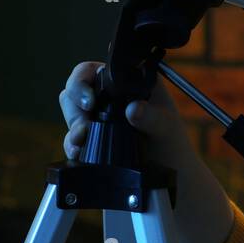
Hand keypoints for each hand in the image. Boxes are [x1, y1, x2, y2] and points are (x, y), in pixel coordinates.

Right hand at [59, 61, 234, 242]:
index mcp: (127, 80)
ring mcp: (99, 115)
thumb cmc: (172, 140)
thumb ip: (152, 117)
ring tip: (80, 143)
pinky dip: (72, 144)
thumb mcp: (166, 126)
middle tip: (84, 129)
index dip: (82, 82)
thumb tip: (133, 109)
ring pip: (71, 113)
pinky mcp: (92, 136)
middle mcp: (110, 94)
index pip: (92, 71)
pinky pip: (72, 136)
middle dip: (75, 110)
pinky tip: (78, 153)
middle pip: (75, 92)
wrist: (169, 171)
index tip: (89, 103)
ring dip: (73, 128)